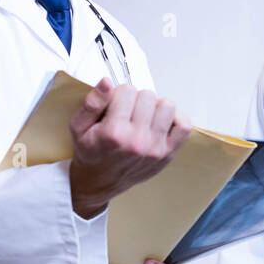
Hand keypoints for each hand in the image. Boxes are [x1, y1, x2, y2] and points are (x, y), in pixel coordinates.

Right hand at [69, 78, 190, 217]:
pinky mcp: (168, 154)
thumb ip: (92, 103)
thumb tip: (106, 82)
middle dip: (136, 99)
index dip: (120, 94)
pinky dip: (174, 119)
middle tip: (128, 112)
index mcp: (114, 133)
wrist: (100, 182)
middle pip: (148, 96)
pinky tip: (160, 122)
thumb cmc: (91, 153)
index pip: (127, 90)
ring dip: (155, 107)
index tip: (115, 105)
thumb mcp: (79, 127)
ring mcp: (155, 148)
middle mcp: (137, 141)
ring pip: (167, 106)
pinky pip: (184, 125)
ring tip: (143, 116)